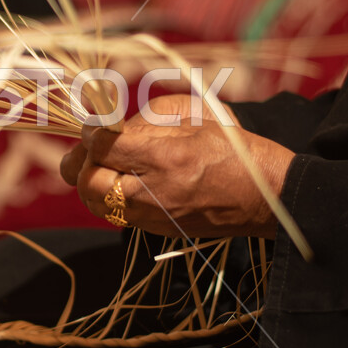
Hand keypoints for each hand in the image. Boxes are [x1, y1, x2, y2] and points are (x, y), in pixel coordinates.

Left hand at [59, 94, 292, 237]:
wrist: (265, 196)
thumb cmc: (232, 148)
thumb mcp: (195, 117)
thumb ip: (147, 119)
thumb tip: (110, 125)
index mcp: (166, 157)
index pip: (104, 146)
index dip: (91, 132)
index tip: (95, 124)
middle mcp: (154, 191)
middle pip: (88, 182)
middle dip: (82, 162)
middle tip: (93, 148)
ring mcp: (153, 216)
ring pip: (95, 204)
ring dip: (91, 181)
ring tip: (106, 164)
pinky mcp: (156, 230)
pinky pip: (114, 214)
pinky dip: (109, 196)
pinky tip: (124, 180)